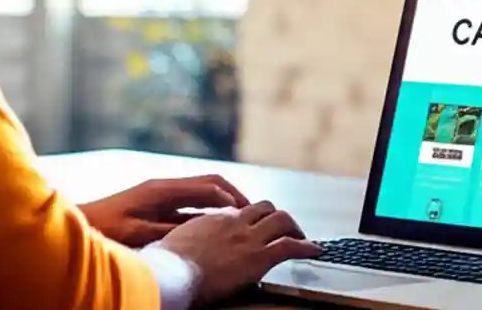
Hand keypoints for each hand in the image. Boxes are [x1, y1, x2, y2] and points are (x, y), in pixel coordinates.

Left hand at [79, 175, 249, 246]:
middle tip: (253, 213)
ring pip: (202, 195)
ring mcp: (161, 196)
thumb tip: (206, 227)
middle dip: (233, 197)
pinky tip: (216, 229)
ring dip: (222, 205)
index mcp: (163, 189)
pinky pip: (190, 207)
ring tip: (242, 220)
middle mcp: (165, 187)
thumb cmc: (104, 230)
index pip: (209, 187)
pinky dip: (207, 214)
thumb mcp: (140, 233)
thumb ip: (173, 229)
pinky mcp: (157, 207)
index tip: (249, 213)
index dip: (232, 199)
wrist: (77, 227)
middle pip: (209, 185)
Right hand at [158, 201, 323, 304]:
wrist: (171, 273)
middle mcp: (234, 222)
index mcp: (214, 219)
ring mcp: (248, 238)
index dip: (253, 216)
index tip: (257, 224)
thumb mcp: (172, 243)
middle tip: (285, 228)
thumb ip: (185, 239)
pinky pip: (291, 246)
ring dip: (294, 227)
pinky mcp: (259, 257)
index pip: (240, 210)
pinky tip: (315, 250)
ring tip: (302, 237)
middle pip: (265, 208)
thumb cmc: (165, 265)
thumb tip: (175, 248)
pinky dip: (307, 246)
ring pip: (281, 220)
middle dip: (277, 217)